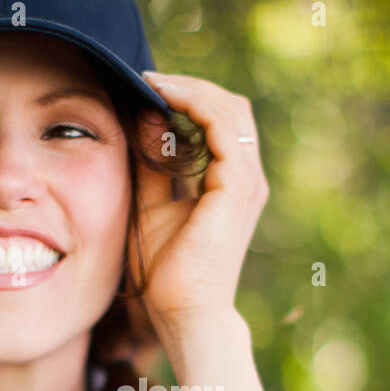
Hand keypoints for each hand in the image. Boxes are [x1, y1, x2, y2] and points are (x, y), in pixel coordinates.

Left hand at [126, 71, 268, 344]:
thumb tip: (143, 117)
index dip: (187, 98)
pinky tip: (160, 99)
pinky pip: (221, 125)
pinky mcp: (237, 186)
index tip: (146, 88)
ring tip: (150, 82)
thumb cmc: (167, 273)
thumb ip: (152, 164)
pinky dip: (193, 104)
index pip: (220, 122)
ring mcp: (246, 181)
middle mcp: (246, 178)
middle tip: (148, 79)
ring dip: (189, 89)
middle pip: (230, 108)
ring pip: (228, 109)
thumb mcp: (151, 206)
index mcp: (231, 184)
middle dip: (189, 87)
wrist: (183, 312)